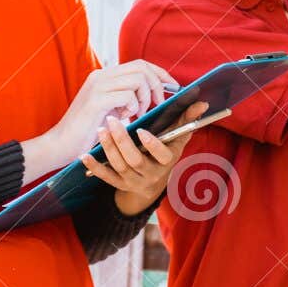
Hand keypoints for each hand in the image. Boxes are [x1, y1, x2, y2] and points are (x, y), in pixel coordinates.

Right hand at [50, 60, 176, 159]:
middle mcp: (101, 76)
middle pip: (142, 67)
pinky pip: (127, 95)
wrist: (60, 145)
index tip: (173, 86)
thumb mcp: (112, 110)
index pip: (140, 64)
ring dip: (144, 98)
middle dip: (156, 85)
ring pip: (137, 79)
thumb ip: (127, 98)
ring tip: (136, 114)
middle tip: (155, 105)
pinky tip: (124, 118)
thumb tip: (154, 93)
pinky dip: (132, 107)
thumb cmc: (87, 132)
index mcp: (105, 76)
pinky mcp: (96, 100)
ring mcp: (97, 86)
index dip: (160, 73)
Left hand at [82, 103, 211, 214]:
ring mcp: (134, 181)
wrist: (154, 180)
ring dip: (108, 148)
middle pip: (135, 161)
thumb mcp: (178, 137)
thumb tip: (202, 102)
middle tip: (112, 121)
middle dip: (122, 141)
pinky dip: (95, 167)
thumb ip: (188, 119)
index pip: (161, 156)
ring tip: (101, 129)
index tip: (142, 131)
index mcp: (167, 162)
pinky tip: (85, 155)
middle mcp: (151, 175)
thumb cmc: (166, 150)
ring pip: (120, 167)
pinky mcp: (120, 184)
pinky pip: (106, 178)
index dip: (152, 145)